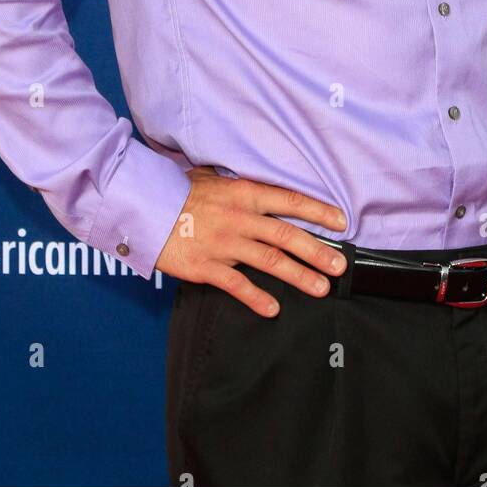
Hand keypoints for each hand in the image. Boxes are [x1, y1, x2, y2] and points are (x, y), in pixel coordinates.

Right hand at [155, 166, 348, 316]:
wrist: (144, 208)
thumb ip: (240, 185)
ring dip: (299, 276)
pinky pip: (236, 285)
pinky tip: (273, 309)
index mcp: (243, 193)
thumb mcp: (213, 177)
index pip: (289, 200)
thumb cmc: (179, 191)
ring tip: (321, 288)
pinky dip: (256, 298)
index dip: (318, 211)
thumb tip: (262, 186)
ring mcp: (224, 244)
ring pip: (270, 261)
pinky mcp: (206, 267)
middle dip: (318, 251)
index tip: (341, 221)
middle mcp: (239, 218)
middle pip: (287, 235)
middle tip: (341, 265)